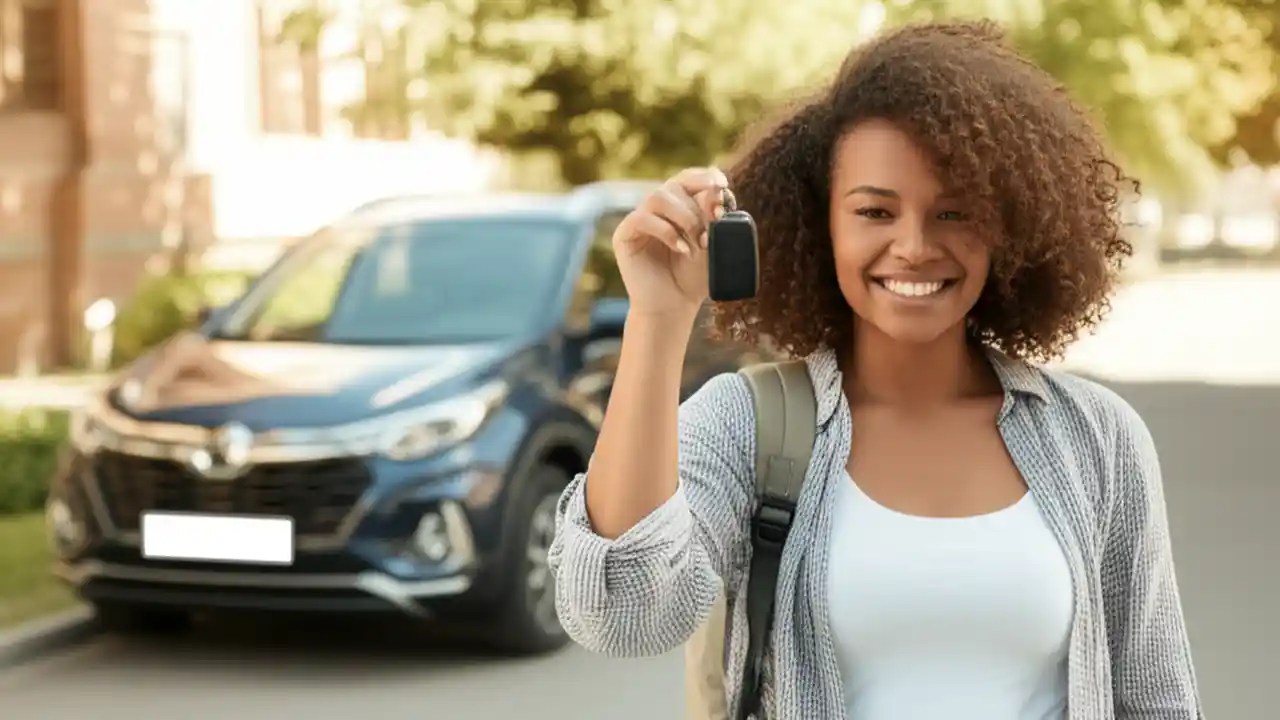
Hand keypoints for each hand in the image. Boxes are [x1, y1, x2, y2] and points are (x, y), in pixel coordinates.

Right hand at [612, 167, 727, 317]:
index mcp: (679, 205)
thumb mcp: (712, 246)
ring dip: (684, 216)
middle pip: (675, 185)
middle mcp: (658, 208)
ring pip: (658, 197)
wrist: (673, 307)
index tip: (722, 186)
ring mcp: (640, 219)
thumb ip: (714, 220)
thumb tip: (716, 194)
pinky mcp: (625, 235)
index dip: (705, 177)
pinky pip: (641, 218)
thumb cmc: (693, 277)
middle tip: (712, 229)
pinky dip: (666, 231)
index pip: (689, 178)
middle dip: (698, 206)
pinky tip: (681, 249)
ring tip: (697, 242)